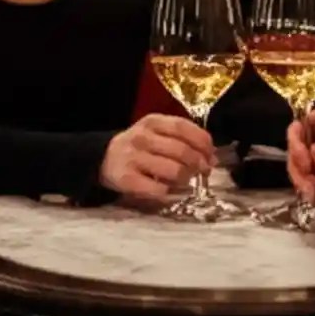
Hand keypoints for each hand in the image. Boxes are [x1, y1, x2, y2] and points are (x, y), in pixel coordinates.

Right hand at [100, 114, 215, 197]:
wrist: (103, 158)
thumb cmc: (139, 147)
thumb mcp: (157, 133)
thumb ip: (183, 139)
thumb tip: (211, 157)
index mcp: (153, 122)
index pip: (184, 128)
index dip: (203, 142)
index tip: (211, 154)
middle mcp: (142, 138)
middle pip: (182, 151)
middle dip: (199, 164)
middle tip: (204, 171)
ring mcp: (133, 158)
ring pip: (174, 171)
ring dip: (187, 179)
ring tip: (186, 180)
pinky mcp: (127, 179)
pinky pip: (158, 190)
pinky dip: (169, 193)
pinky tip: (168, 190)